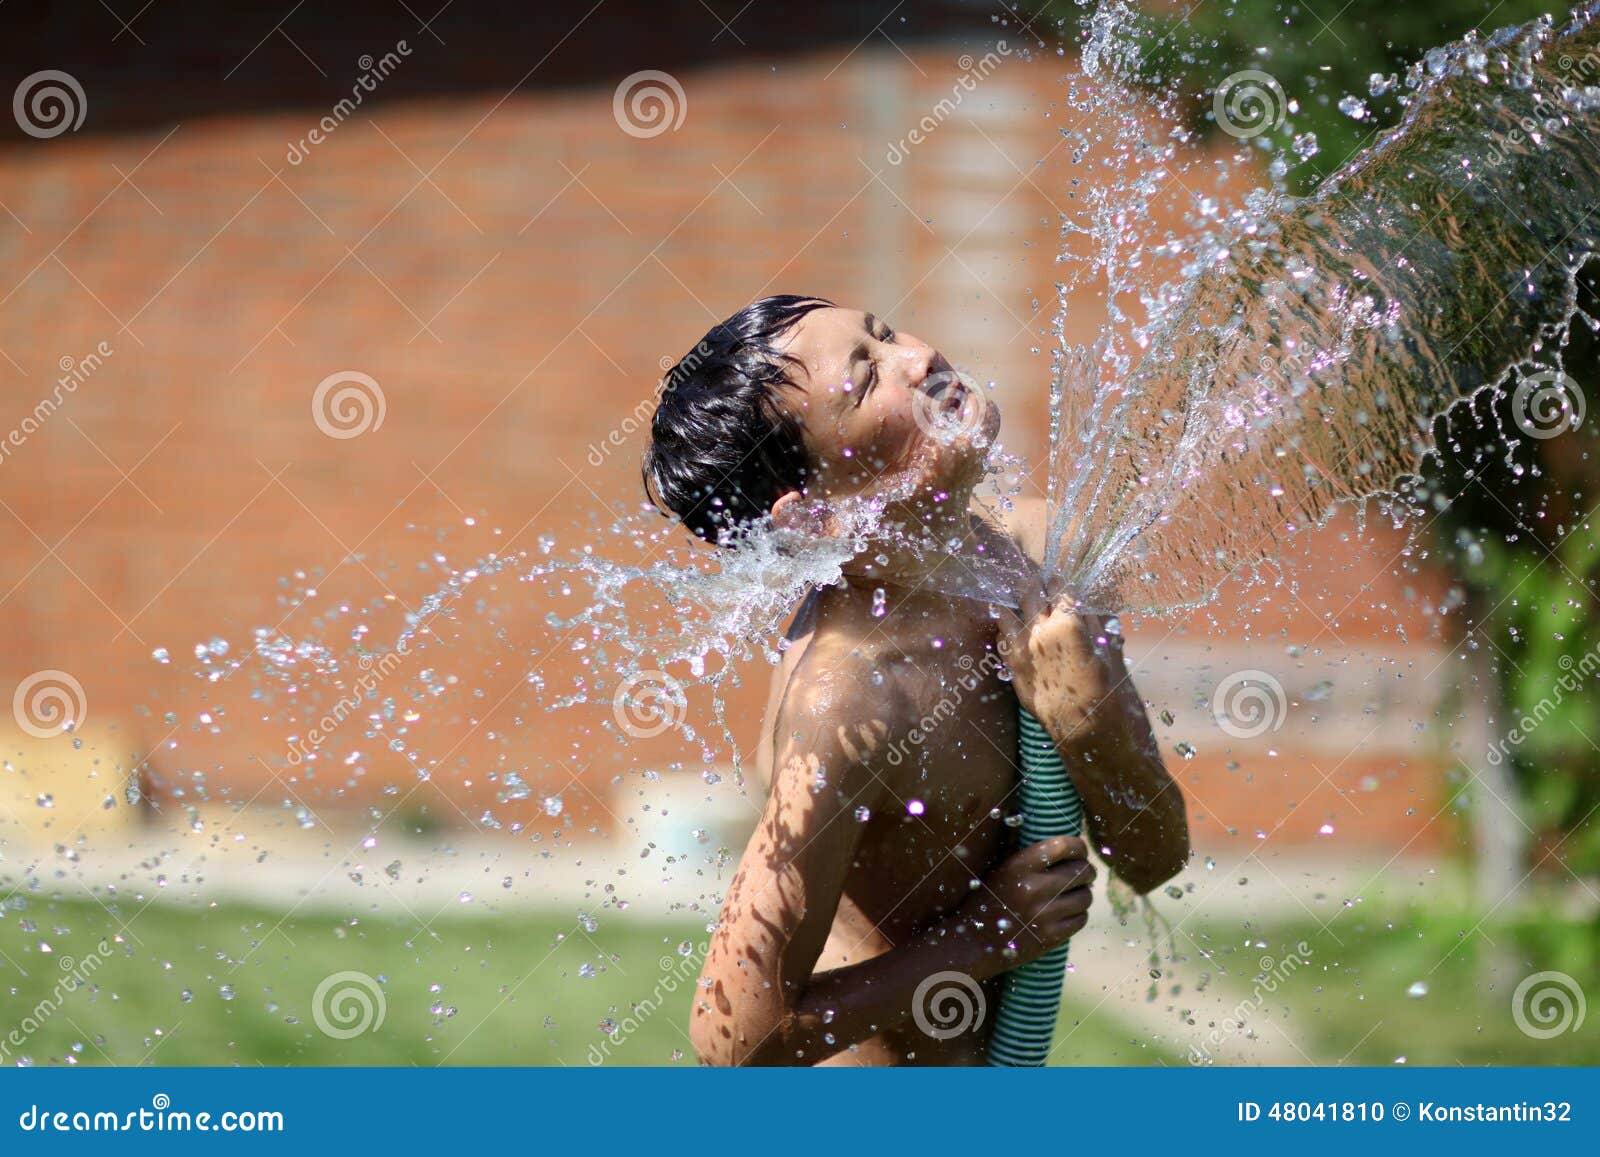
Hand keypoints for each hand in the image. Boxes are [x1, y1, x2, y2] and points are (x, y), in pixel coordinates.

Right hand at [958, 834, 1095, 972]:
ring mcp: (1043, 915)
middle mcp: (1033, 888)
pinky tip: (1068, 911)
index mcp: (1020, 865)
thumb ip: (1026, 849)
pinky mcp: (1050, 937)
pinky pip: (1081, 919)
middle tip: (1084, 873)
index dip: (1079, 846)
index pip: (1064, 846)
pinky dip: (1079, 914)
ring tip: (1075, 893)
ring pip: (1086, 897)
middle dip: (1087, 870)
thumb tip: (1059, 835)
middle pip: (1081, 871)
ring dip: (1084, 893)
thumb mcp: (1001, 867)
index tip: (1080, 850)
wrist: (973, 942)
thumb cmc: (989, 898)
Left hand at [996, 584, 1122, 749]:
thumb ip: (1095, 623)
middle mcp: (1041, 631)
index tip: (1057, 578)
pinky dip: (1005, 626)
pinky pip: (1001, 637)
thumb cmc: (1106, 691)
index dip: (1059, 581)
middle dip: (1034, 584)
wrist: (1083, 729)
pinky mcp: (1011, 665)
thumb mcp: (1108, 651)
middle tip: (1037, 581)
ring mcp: (1022, 648)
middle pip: (1030, 593)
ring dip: (1013, 601)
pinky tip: (1009, 624)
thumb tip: (1087, 605)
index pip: (1059, 588)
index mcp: (1069, 623)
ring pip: (1007, 611)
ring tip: (1018, 596)